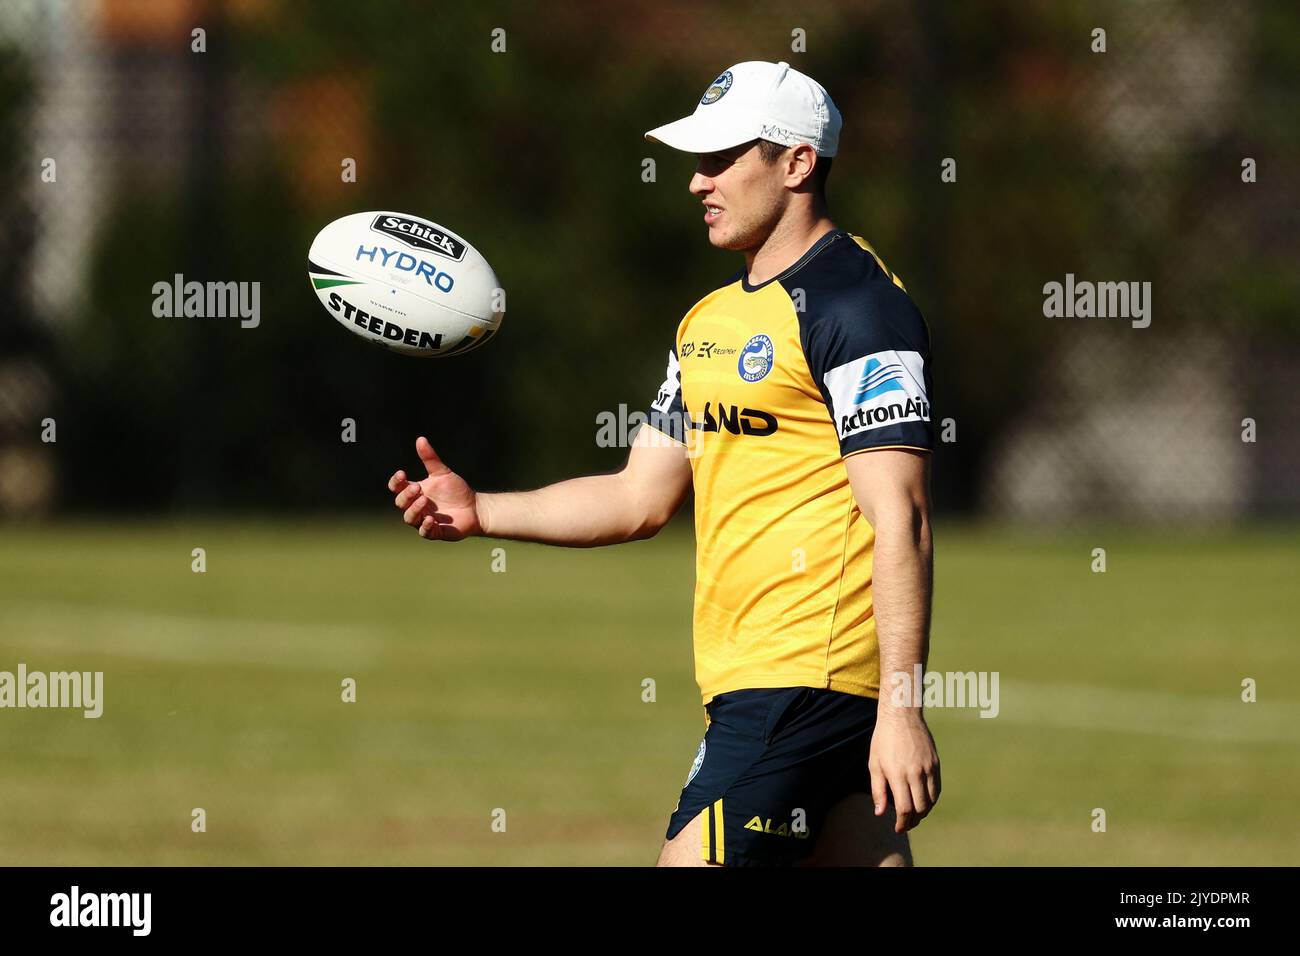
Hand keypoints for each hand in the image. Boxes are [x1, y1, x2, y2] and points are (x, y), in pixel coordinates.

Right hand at [387, 436, 482, 540]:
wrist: (475, 507)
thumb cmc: (455, 490)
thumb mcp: (442, 473)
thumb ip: (430, 458)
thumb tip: (420, 439)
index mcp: (414, 492)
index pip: (397, 488)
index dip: (396, 482)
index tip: (402, 474)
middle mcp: (416, 507)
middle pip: (401, 503)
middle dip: (406, 496)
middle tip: (417, 488)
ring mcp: (424, 520)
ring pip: (410, 518)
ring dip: (414, 510)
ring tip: (423, 501)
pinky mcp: (435, 532)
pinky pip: (425, 532)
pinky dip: (425, 527)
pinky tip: (430, 519)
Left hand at [868, 708, 940, 832]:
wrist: (902, 716)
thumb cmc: (883, 740)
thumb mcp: (874, 764)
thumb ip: (878, 790)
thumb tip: (880, 813)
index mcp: (898, 774)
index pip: (904, 808)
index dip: (902, 823)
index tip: (898, 829)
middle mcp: (915, 773)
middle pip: (920, 808)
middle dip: (913, 821)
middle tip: (905, 825)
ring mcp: (928, 768)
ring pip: (931, 801)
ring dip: (923, 812)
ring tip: (914, 816)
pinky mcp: (935, 764)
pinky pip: (937, 789)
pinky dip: (932, 800)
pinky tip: (923, 802)